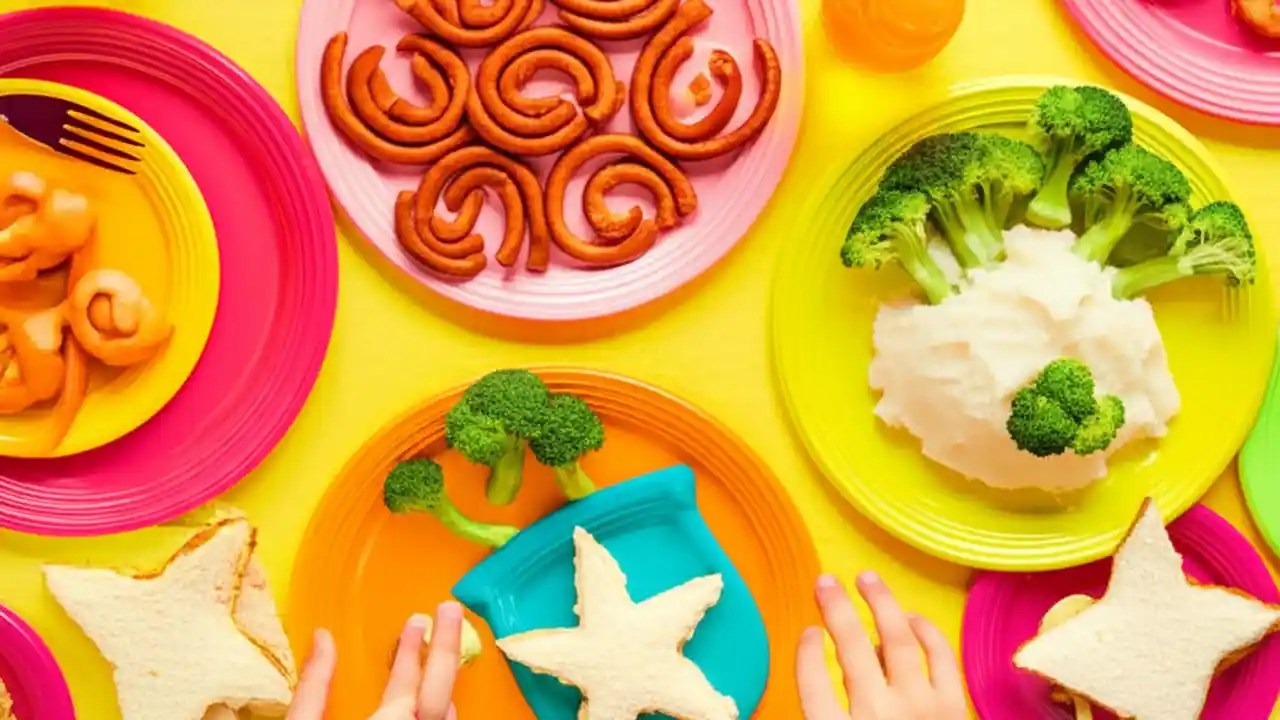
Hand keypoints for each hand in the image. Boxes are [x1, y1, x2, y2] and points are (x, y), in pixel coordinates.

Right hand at [287, 601, 465, 719]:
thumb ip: (314, 688)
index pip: (408, 685)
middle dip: (446, 651)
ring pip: (444, 718)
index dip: (413, 650)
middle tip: (451, 612)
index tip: (418, 619)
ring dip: (443, 686)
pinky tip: (440, 704)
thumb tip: (322, 637)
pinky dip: (440, 714)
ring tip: (442, 657)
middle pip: (439, 695)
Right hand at [796, 572, 966, 719]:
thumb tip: (846, 675)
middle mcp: (878, 714)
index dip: (806, 654)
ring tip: (867, 578)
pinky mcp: (955, 708)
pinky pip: (940, 658)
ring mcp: (921, 708)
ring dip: (881, 603)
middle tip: (826, 580)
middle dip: (836, 609)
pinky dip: (926, 632)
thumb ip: (836, 717)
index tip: (808, 631)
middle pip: (852, 650)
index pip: (812, 685)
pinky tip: (911, 617)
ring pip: (899, 642)